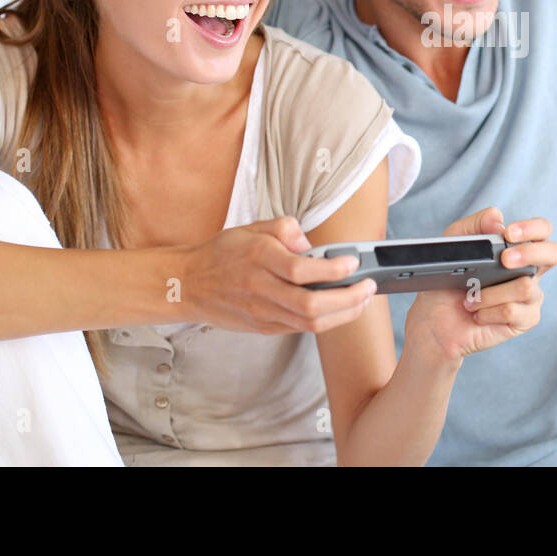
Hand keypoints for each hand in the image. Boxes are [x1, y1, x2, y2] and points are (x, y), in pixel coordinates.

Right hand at [178, 217, 376, 333]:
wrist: (187, 284)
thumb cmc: (222, 253)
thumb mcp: (251, 227)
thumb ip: (284, 228)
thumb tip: (311, 244)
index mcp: (258, 258)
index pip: (301, 269)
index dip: (333, 269)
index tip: (353, 263)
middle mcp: (260, 288)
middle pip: (311, 305)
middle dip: (348, 299)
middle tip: (369, 287)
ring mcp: (262, 312)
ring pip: (310, 323)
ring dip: (344, 314)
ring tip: (362, 300)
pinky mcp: (263, 327)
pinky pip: (300, 329)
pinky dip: (326, 321)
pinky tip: (341, 309)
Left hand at [404, 207, 556, 365]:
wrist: (436, 319)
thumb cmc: (449, 280)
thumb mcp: (454, 243)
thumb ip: (475, 224)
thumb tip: (498, 219)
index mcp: (517, 249)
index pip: (541, 230)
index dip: (532, 228)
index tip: (508, 233)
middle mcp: (530, 270)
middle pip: (553, 253)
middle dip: (530, 252)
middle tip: (504, 259)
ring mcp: (530, 296)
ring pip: (525, 287)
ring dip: (490, 293)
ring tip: (470, 298)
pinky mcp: (525, 319)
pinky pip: (513, 311)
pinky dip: (489, 311)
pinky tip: (477, 313)